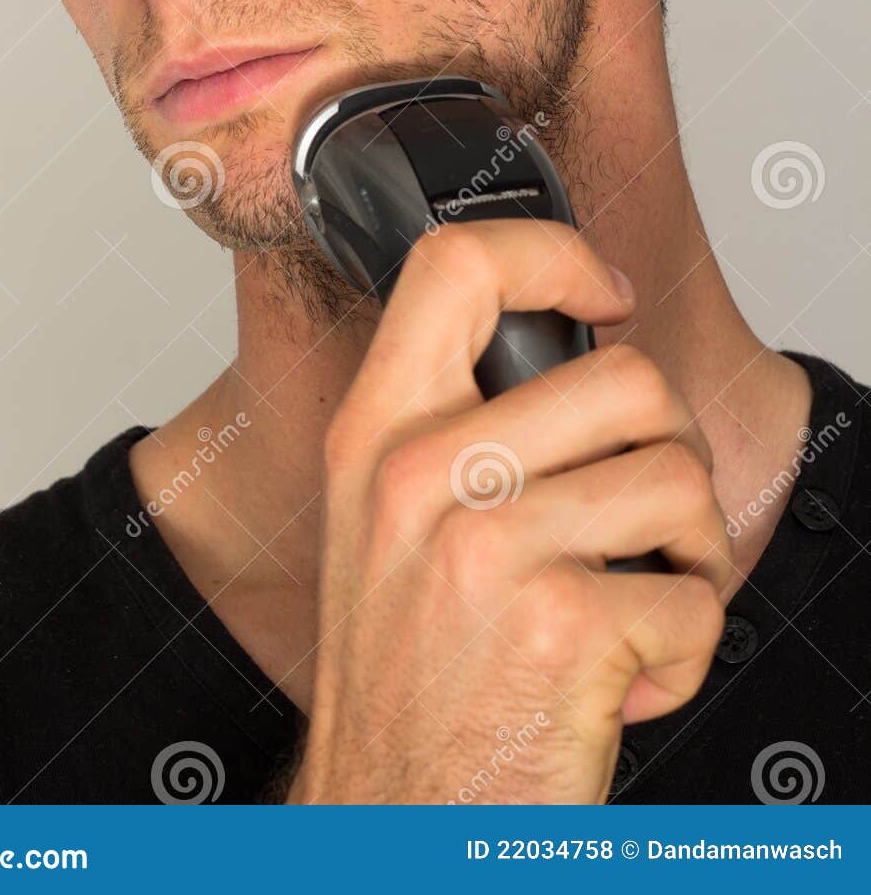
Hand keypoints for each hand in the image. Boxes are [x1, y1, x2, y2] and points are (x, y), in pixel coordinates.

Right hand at [287, 220, 729, 804]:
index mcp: (376, 433)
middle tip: (646, 513)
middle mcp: (421, 476)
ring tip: (639, 601)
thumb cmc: (406, 675)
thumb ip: (454, 427)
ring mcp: (488, 547)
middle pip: (624, 375)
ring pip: (678, 480)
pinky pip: (694, 596)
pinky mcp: (561, 625)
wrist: (394, 818)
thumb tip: (572, 349)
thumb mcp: (385, 523)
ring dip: (691, 555)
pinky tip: (621, 680)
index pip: (456, 265)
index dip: (552, 252)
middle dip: (672, 448)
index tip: (602, 294)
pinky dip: (684, 651)